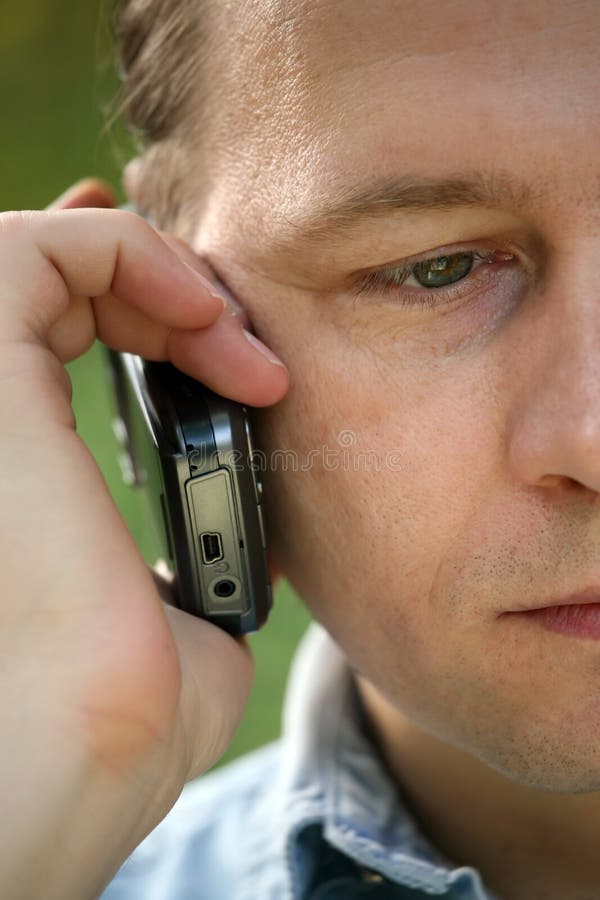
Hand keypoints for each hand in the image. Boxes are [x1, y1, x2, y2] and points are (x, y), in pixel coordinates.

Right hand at [0, 179, 287, 899]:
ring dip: (152, 270)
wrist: (90, 744)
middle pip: (50, 286)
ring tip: (231, 333)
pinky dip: (128, 251)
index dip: (131, 304)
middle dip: (159, 288)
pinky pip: (38, 248)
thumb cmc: (120, 710)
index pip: (50, 333)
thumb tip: (238, 540)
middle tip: (242, 345)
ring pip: (36, 255)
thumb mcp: (181, 615)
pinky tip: (207, 316)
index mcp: (17, 473)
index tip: (228, 343)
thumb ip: (197, 563)